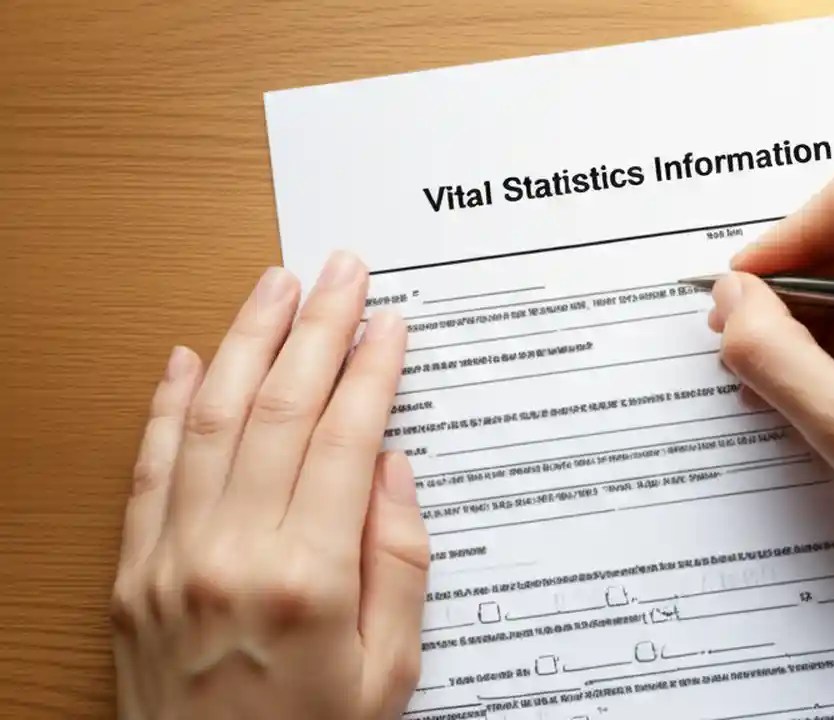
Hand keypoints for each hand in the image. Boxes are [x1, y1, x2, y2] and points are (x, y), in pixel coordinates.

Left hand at [111, 253, 427, 719]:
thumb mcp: (388, 675)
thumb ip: (399, 566)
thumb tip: (394, 470)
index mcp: (309, 578)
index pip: (346, 438)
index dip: (372, 370)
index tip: (390, 323)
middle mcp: (232, 553)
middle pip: (280, 408)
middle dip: (318, 327)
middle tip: (341, 271)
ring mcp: (171, 559)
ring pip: (210, 417)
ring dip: (247, 340)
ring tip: (275, 285)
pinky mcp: (132, 573)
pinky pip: (148, 466)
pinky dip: (166, 403)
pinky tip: (190, 354)